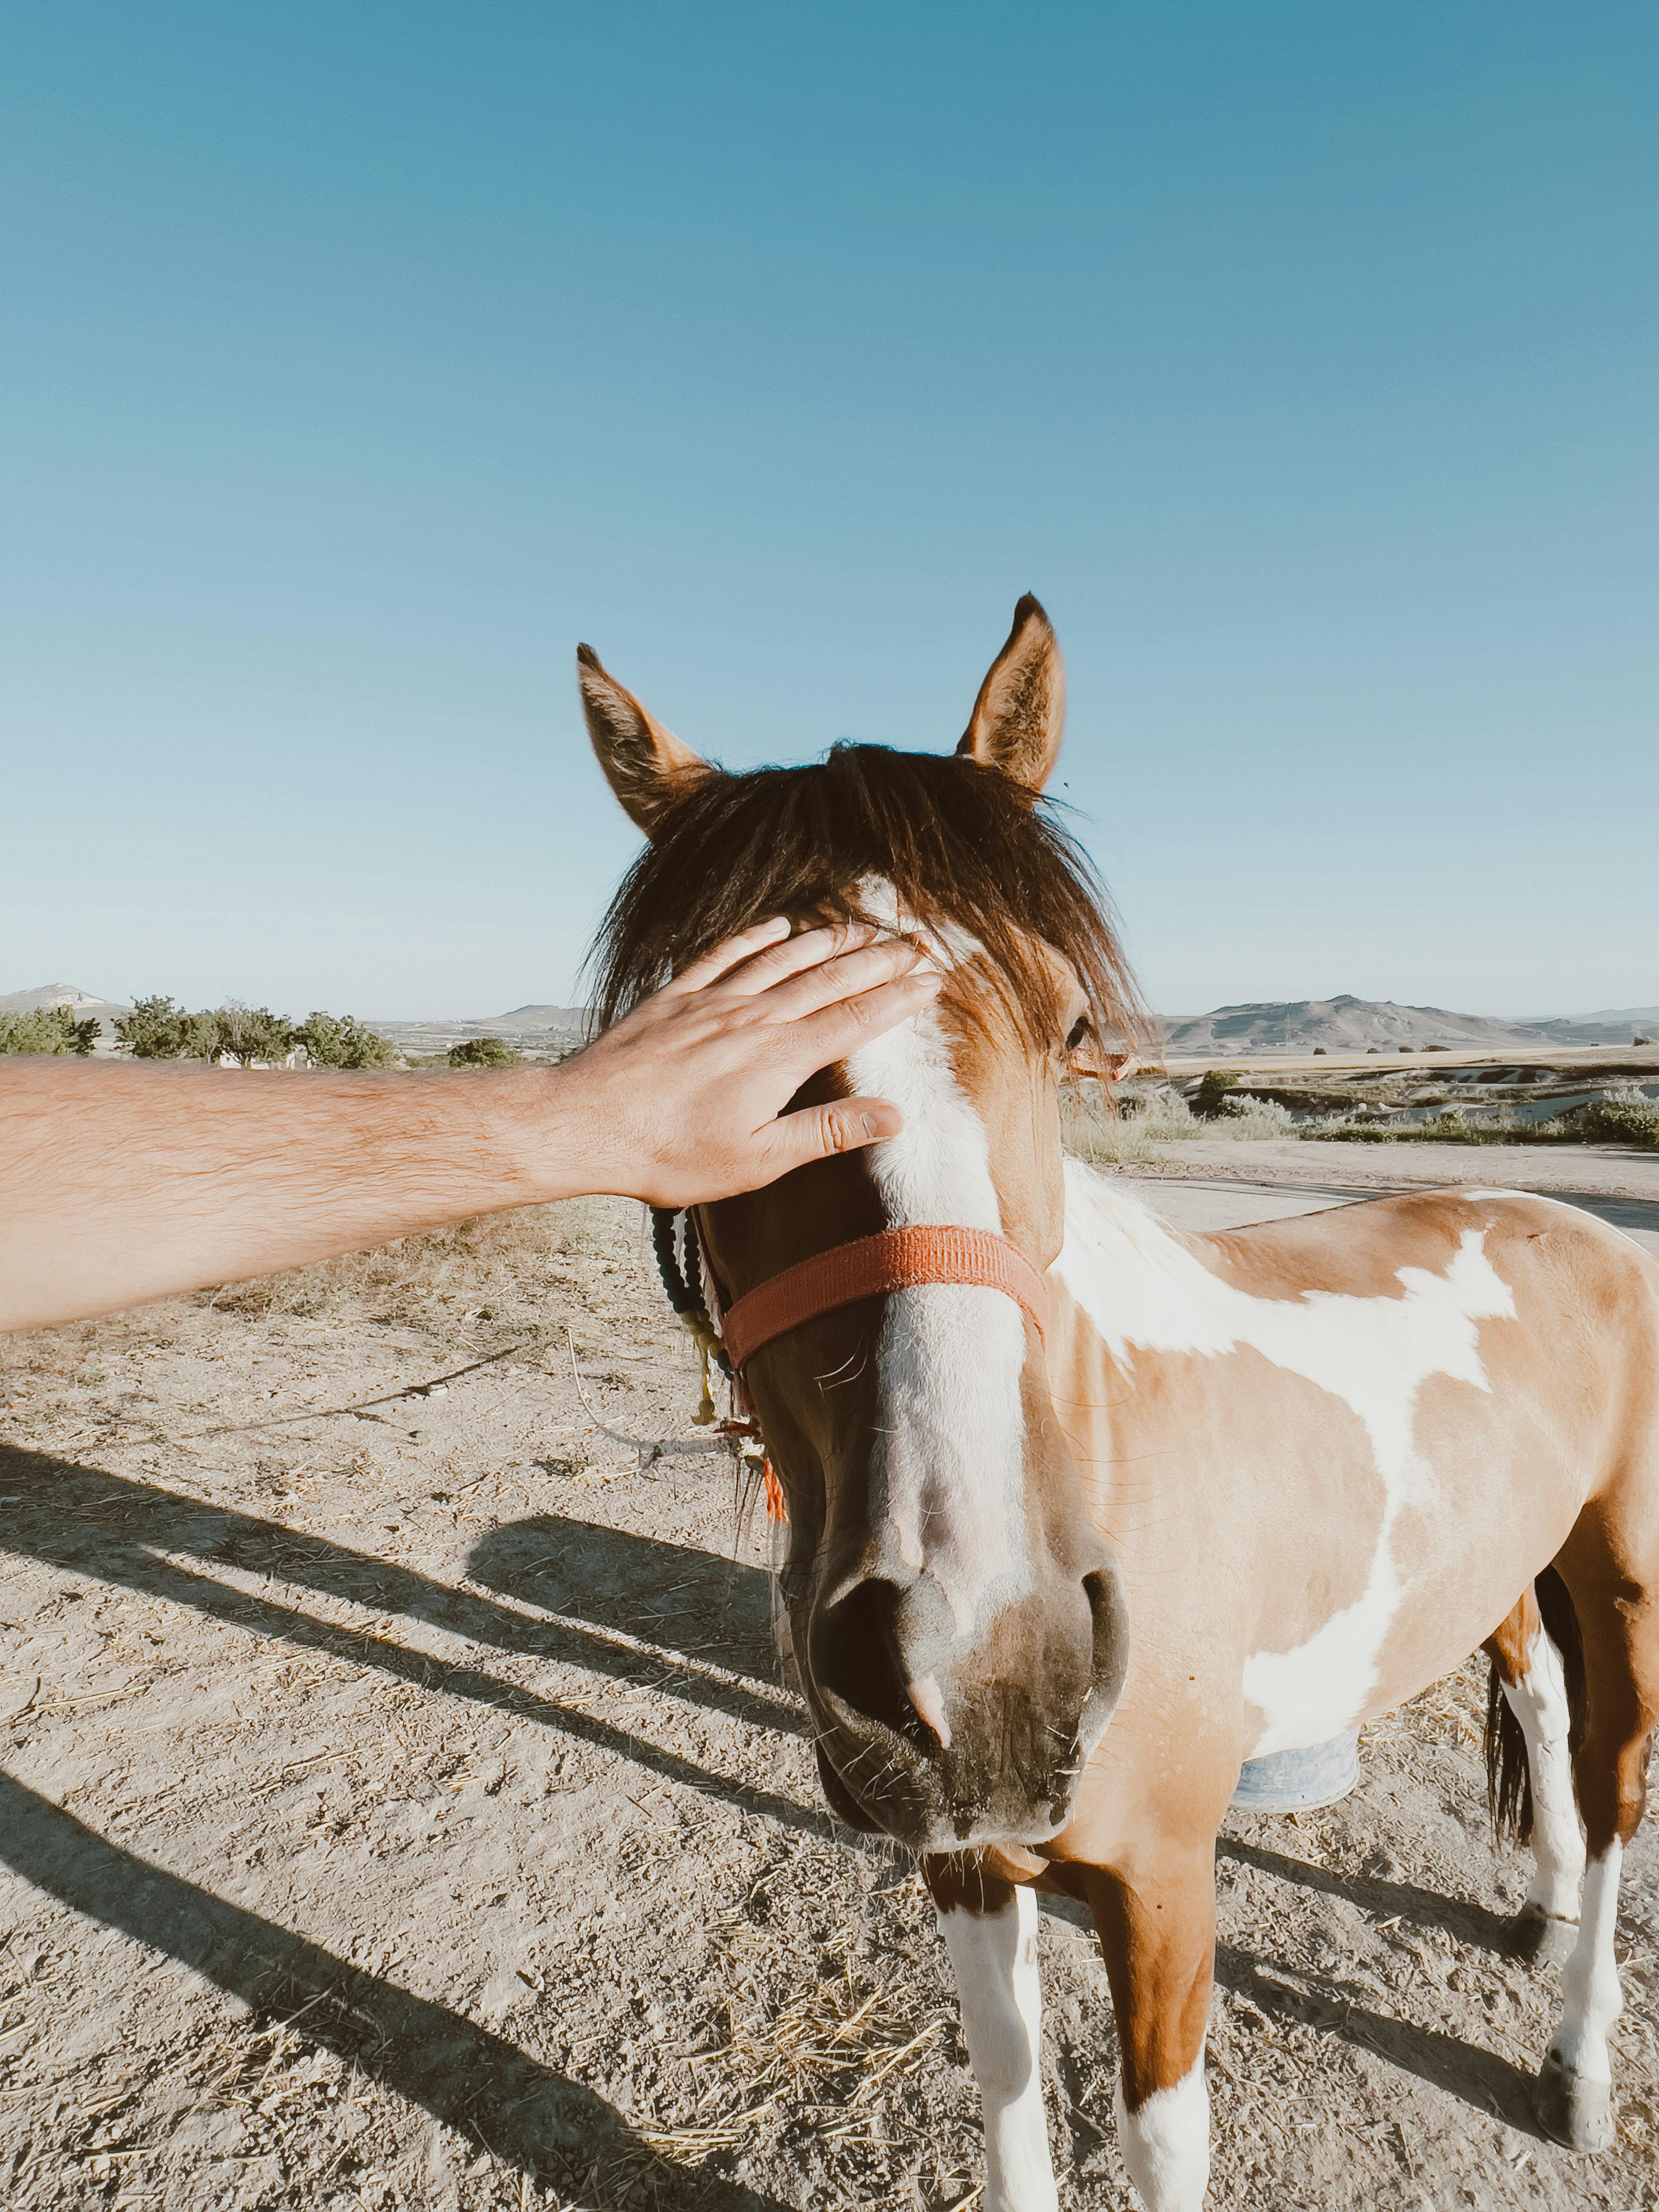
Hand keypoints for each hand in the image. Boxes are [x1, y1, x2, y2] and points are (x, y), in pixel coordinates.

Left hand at [560, 917, 940, 1205]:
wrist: (585, 1125)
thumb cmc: (670, 1154)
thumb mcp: (757, 1160)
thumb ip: (826, 1132)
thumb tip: (894, 1116)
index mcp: (779, 1058)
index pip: (855, 1020)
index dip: (898, 999)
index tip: (933, 982)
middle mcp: (752, 1018)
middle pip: (829, 978)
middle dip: (878, 959)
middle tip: (916, 942)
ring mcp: (711, 1002)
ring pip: (783, 958)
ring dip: (828, 939)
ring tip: (863, 925)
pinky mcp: (674, 999)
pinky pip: (723, 954)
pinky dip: (755, 935)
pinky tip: (777, 924)